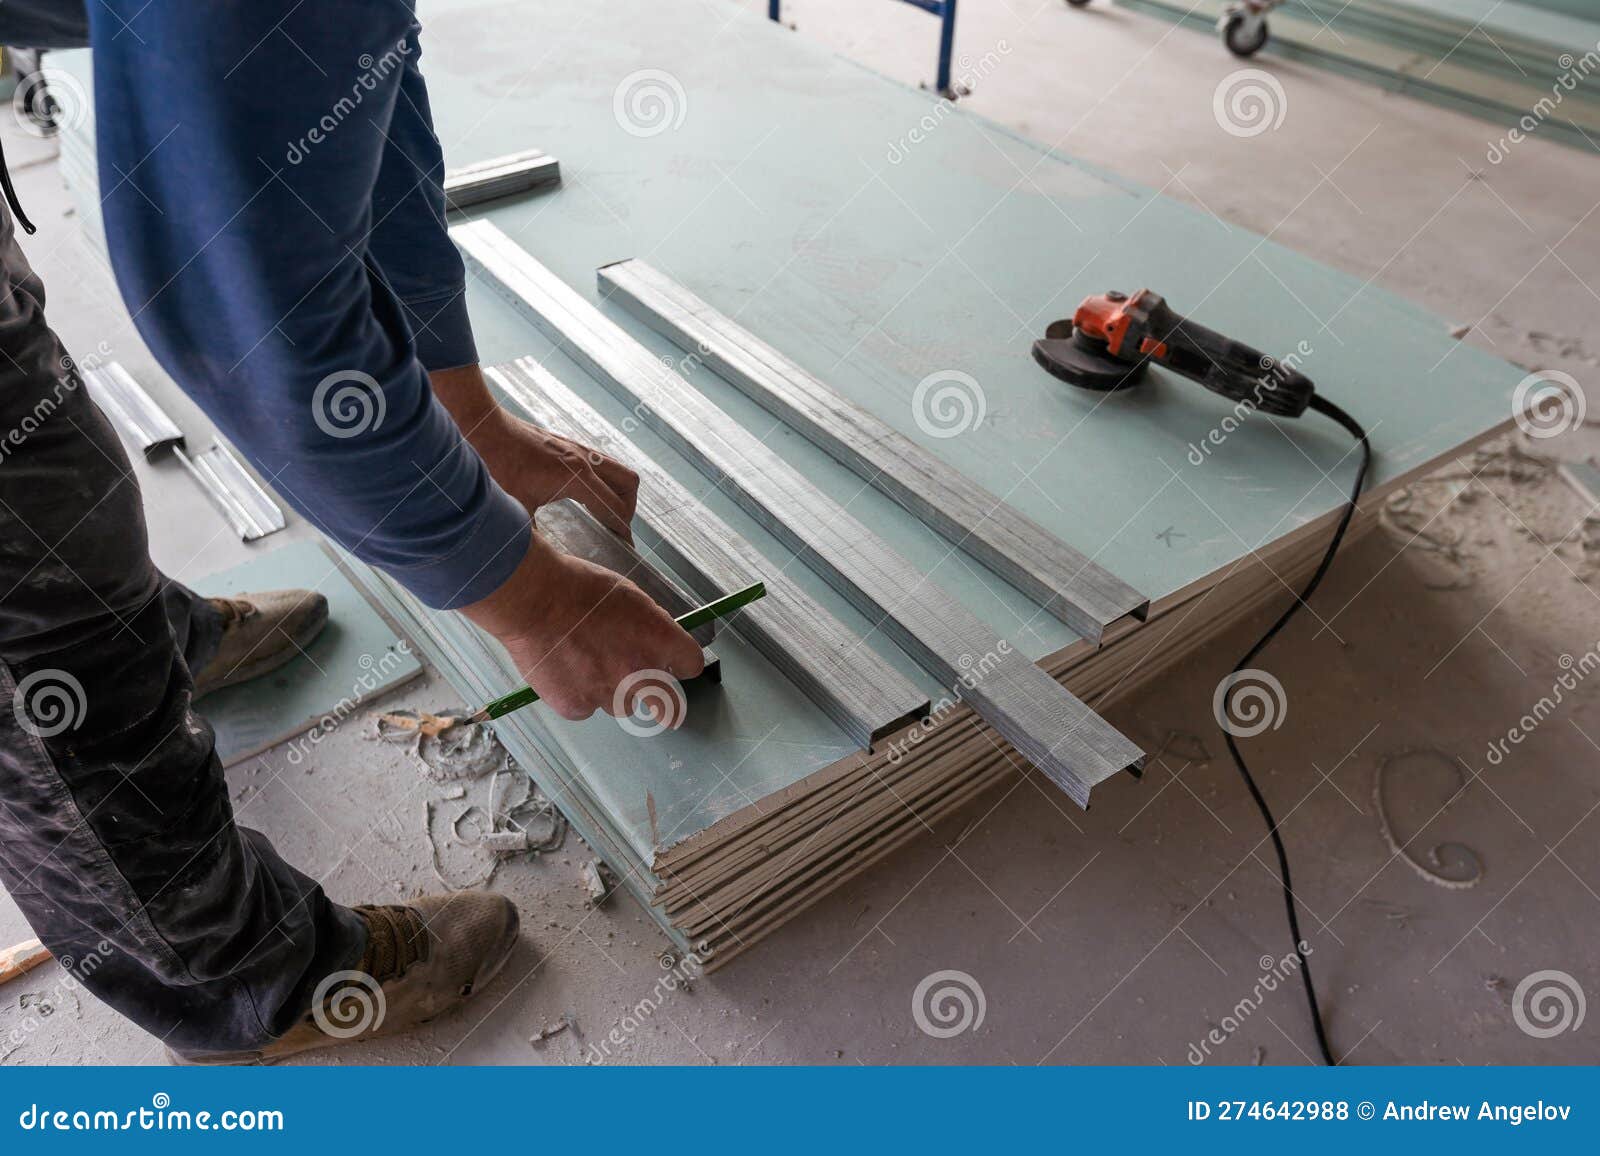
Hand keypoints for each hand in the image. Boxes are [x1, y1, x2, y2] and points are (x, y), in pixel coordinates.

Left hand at [431, 365, 637, 540]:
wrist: (481, 425)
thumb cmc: (494, 463)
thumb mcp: (513, 509)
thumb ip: (530, 538)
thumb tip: (536, 564)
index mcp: (576, 477)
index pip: (615, 509)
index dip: (623, 533)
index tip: (624, 551)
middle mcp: (584, 459)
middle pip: (628, 484)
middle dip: (628, 511)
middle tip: (615, 531)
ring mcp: (577, 448)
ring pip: (618, 470)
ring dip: (618, 494)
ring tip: (604, 517)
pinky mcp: (567, 444)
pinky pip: (601, 463)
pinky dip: (603, 482)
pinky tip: (583, 498)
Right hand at [462, 535, 704, 723]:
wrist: (534, 599)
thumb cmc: (579, 587)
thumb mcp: (629, 594)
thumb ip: (648, 624)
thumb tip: (653, 637)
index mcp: (658, 641)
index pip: (690, 664)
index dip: (681, 662)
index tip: (674, 662)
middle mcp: (639, 673)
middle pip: (669, 708)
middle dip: (665, 704)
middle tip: (658, 702)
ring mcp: (607, 694)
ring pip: (620, 705)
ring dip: (611, 691)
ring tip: (588, 663)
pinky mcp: (576, 706)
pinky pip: (585, 707)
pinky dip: (577, 694)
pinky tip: (564, 670)